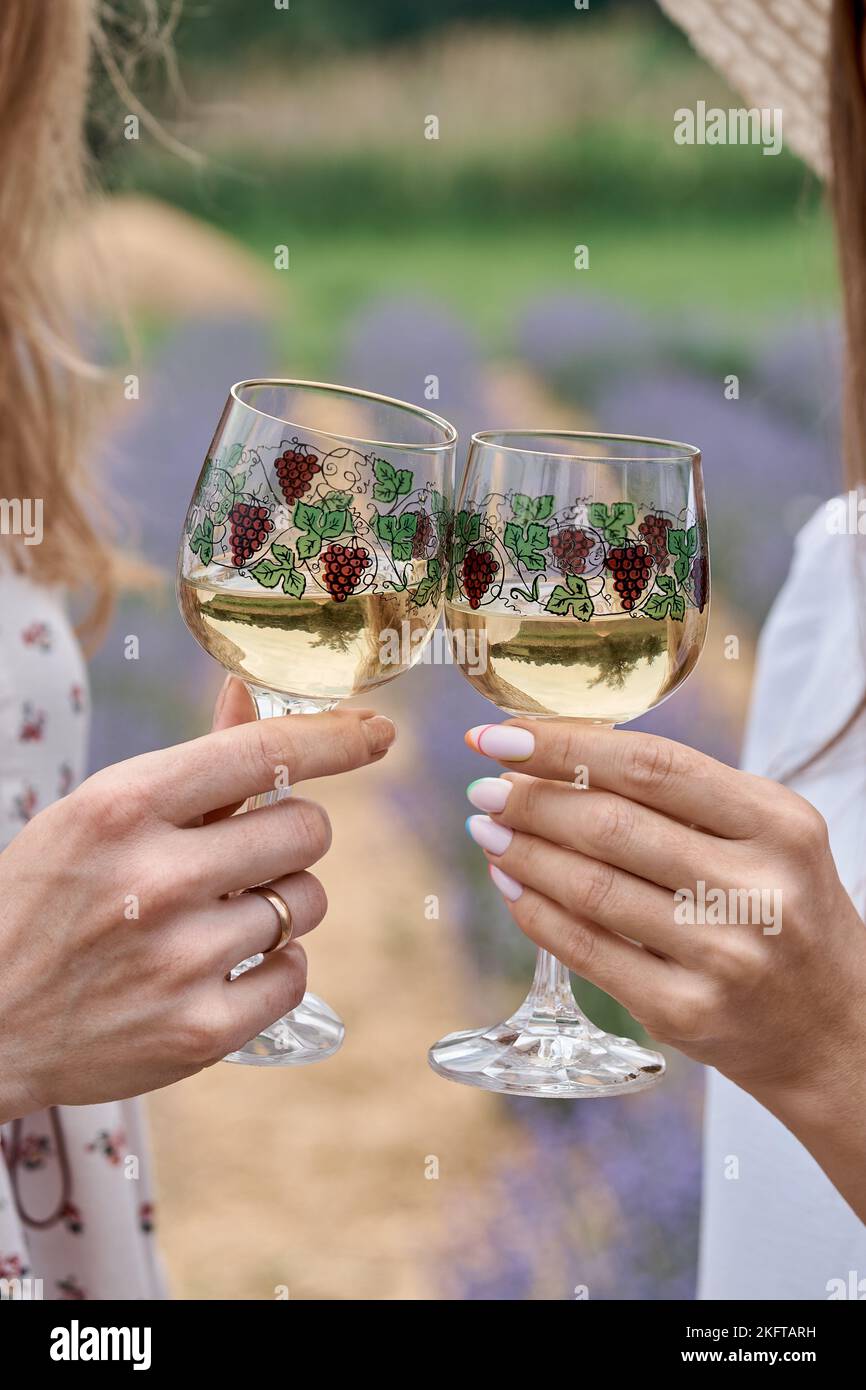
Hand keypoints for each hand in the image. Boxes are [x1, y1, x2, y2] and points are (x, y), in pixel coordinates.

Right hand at [0, 684, 394, 1119]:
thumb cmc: (44, 900)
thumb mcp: (97, 814)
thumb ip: (189, 761)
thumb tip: (250, 696)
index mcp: (122, 806)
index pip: (264, 752)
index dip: (336, 740)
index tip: (377, 735)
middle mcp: (156, 878)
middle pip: (307, 829)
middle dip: (293, 834)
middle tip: (250, 853)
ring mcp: (179, 959)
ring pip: (306, 900)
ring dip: (282, 900)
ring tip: (220, 914)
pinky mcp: (199, 1030)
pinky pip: (296, 974)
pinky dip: (276, 966)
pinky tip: (226, 965)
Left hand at [463, 720, 865, 1111]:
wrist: (833, 1032)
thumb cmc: (785, 912)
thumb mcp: (768, 838)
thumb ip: (685, 797)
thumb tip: (560, 758)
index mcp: (779, 824)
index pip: (651, 767)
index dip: (563, 745)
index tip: (502, 735)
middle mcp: (757, 888)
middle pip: (611, 826)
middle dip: (530, 801)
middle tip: (486, 789)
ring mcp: (722, 956)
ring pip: (590, 887)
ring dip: (522, 852)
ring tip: (488, 829)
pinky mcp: (687, 1013)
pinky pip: (586, 951)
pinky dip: (534, 911)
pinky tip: (510, 883)